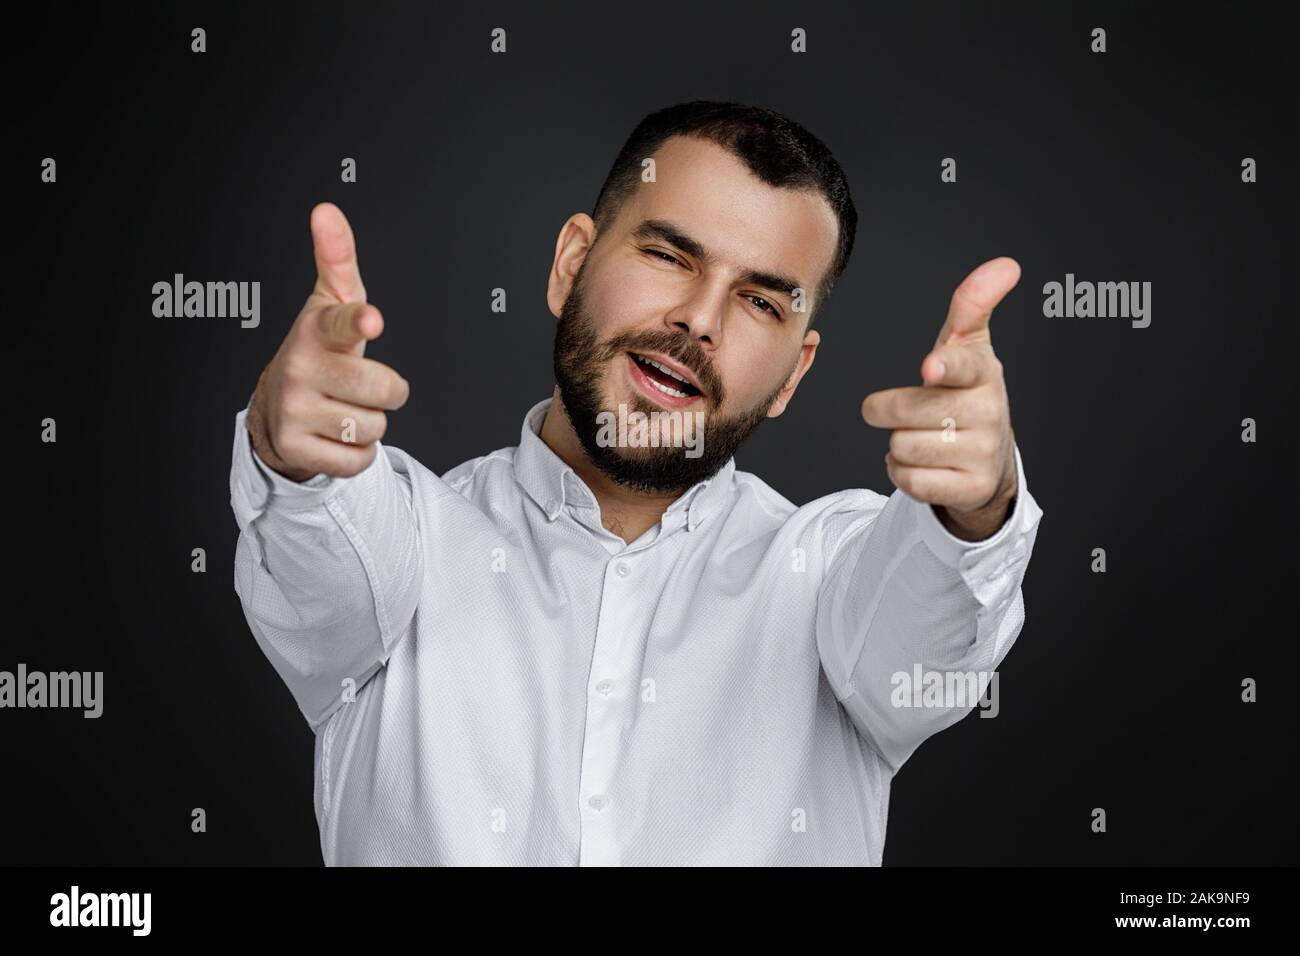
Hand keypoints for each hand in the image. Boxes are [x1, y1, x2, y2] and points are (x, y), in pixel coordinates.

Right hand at [246, 203, 409, 480]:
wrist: (276, 407)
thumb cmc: (320, 350)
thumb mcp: (331, 304)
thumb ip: (337, 258)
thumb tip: (326, 209)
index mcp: (316, 330)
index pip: (342, 322)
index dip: (358, 321)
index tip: (371, 319)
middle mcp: (301, 367)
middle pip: (384, 390)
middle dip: (387, 393)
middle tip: (362, 385)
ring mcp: (295, 409)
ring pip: (374, 427)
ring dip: (370, 424)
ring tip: (343, 408)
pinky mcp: (296, 448)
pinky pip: (358, 460)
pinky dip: (356, 454)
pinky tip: (335, 436)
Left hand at [860, 257, 1020, 540]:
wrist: (990, 460)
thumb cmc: (967, 394)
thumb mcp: (969, 349)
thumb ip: (973, 306)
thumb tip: (1005, 264)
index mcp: (983, 373)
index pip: (962, 365)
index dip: (944, 365)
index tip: (929, 366)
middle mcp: (988, 412)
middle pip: (905, 411)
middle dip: (886, 411)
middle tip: (901, 411)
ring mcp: (981, 452)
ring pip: (902, 447)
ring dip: (897, 445)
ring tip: (921, 438)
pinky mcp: (970, 488)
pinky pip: (910, 481)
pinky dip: (902, 473)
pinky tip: (921, 463)